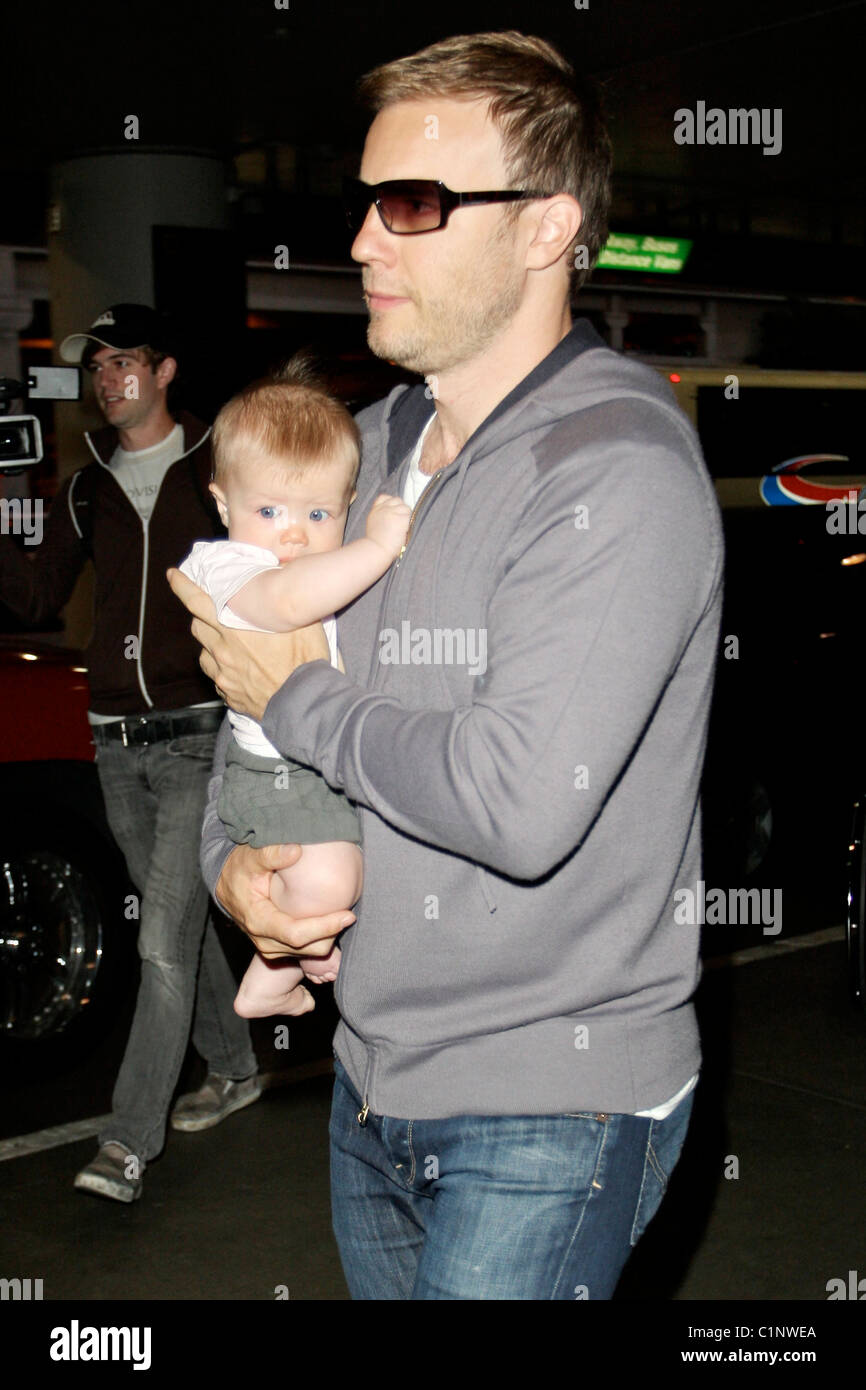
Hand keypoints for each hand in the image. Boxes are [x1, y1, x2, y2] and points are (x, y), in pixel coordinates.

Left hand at [167, 567, 329, 718]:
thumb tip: (278, 579)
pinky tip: (240, 670)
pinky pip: (217, 677)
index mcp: (233, 627)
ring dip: (211, 645)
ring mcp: (223, 675)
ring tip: (231, 645)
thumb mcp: (298, 618)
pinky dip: (222, 670)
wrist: (304, 703)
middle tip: (215, 613)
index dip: (181, 585)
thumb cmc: (304, 660)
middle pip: (197, 626)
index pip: (196, 600)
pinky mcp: (228, 694)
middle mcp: (222, 650)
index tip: (173, 575)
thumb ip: (280, 600)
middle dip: (202, 617)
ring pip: (204, 653)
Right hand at [216, 843, 355, 958]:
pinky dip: (320, 940)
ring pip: (308, 955)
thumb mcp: (252, 856)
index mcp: (259, 921)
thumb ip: (272, 853)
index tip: (348, 915)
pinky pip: (304, 952)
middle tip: (351, 915)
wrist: (226, 884)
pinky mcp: (276, 947)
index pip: (297, 934)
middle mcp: (264, 940)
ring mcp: (270, 947)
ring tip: (343, 917)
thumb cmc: (240, 868)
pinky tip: (331, 923)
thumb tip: (296, 850)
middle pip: (307, 949)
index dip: (325, 927)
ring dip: (328, 939)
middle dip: (331, 935)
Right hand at [365, 493, 411, 559]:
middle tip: (400, 522)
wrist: (376, 550)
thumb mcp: (373, 525)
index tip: (394, 511)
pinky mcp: (401, 518)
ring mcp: (392, 512)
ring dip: (406, 517)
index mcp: (376, 510)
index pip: (385, 497)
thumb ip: (381, 516)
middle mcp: (384, 508)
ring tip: (402, 529)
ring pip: (406, 508)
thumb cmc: (375, 544)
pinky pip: (411, 517)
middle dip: (401, 509)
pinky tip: (405, 532)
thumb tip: (392, 516)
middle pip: (398, 500)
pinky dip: (410, 524)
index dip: (392, 503)